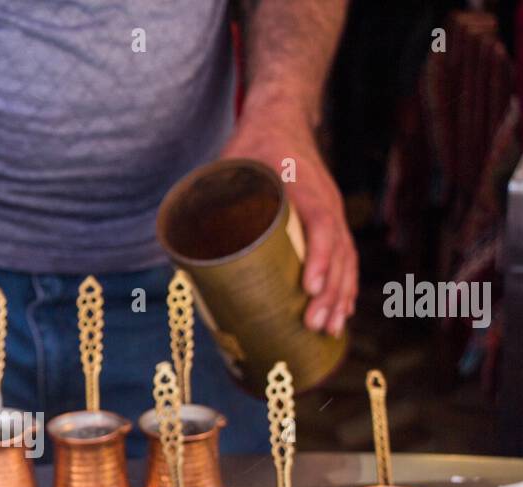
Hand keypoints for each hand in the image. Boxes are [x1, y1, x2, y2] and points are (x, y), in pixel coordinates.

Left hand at [220, 111, 356, 335]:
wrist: (281, 121)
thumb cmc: (253, 147)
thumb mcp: (230, 163)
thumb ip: (209, 196)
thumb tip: (176, 243)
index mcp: (305, 186)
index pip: (321, 224)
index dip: (319, 257)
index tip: (309, 287)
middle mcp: (326, 202)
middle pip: (338, 251)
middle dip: (330, 291)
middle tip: (313, 323)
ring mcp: (332, 213)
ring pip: (346, 259)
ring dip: (339, 296)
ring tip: (328, 330)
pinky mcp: (331, 223)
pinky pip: (345, 258)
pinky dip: (345, 287)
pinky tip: (341, 314)